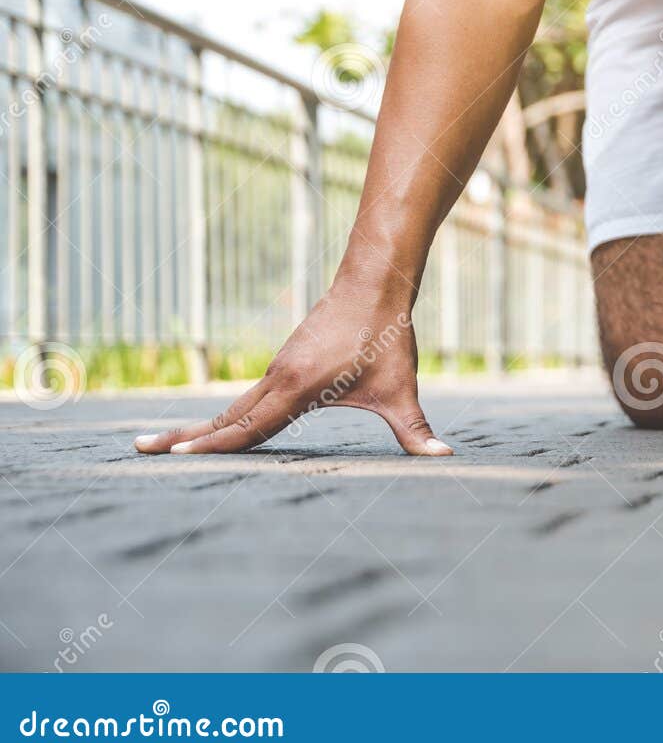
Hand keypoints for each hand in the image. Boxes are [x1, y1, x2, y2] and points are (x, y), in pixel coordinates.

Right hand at [134, 285, 452, 456]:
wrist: (375, 283)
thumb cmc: (387, 337)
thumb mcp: (401, 389)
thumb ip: (416, 430)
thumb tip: (444, 458)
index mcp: (296, 388)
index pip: (247, 427)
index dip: (212, 447)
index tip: (173, 458)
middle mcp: (277, 378)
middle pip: (224, 417)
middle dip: (183, 437)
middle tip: (138, 450)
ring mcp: (278, 369)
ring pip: (233, 406)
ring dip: (199, 427)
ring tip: (164, 445)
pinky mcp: (285, 363)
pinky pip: (248, 396)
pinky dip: (225, 415)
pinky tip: (215, 429)